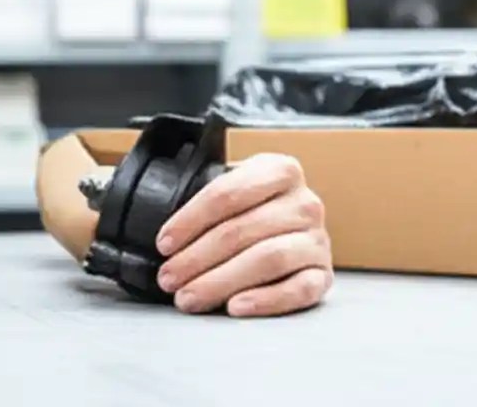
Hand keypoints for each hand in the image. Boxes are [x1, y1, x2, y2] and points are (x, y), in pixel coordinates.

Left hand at [154, 154, 331, 317]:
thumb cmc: (251, 210)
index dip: (190, 220)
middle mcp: (304, 202)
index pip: (228, 192)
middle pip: (243, 230)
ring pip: (268, 259)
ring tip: (189, 297)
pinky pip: (298, 290)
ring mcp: (318, 239)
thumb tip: (152, 229)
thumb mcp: (232, 190)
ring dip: (221, 281)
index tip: (163, 244)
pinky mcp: (324, 275)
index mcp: (279, 170)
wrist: (291, 230)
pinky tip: (235, 306)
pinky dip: (265, 300)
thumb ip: (202, 197)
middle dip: (196, 258)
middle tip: (168, 278)